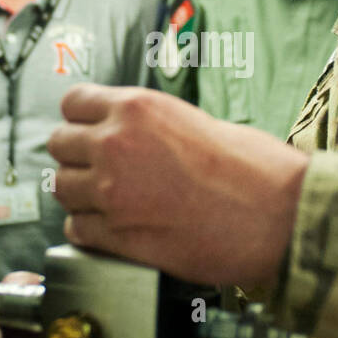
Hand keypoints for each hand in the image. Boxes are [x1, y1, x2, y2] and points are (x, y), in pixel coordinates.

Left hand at [46, 85, 308, 288]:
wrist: (278, 215)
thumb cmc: (255, 169)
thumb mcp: (197, 121)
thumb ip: (153, 126)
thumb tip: (134, 137)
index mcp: (137, 108)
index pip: (73, 103)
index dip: (80, 119)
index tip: (87, 129)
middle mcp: (115, 144)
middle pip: (59, 145)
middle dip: (75, 156)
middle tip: (96, 167)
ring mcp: (111, 191)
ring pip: (61, 188)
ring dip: (79, 193)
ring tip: (104, 200)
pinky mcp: (117, 235)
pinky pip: (76, 228)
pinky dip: (87, 229)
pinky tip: (109, 227)